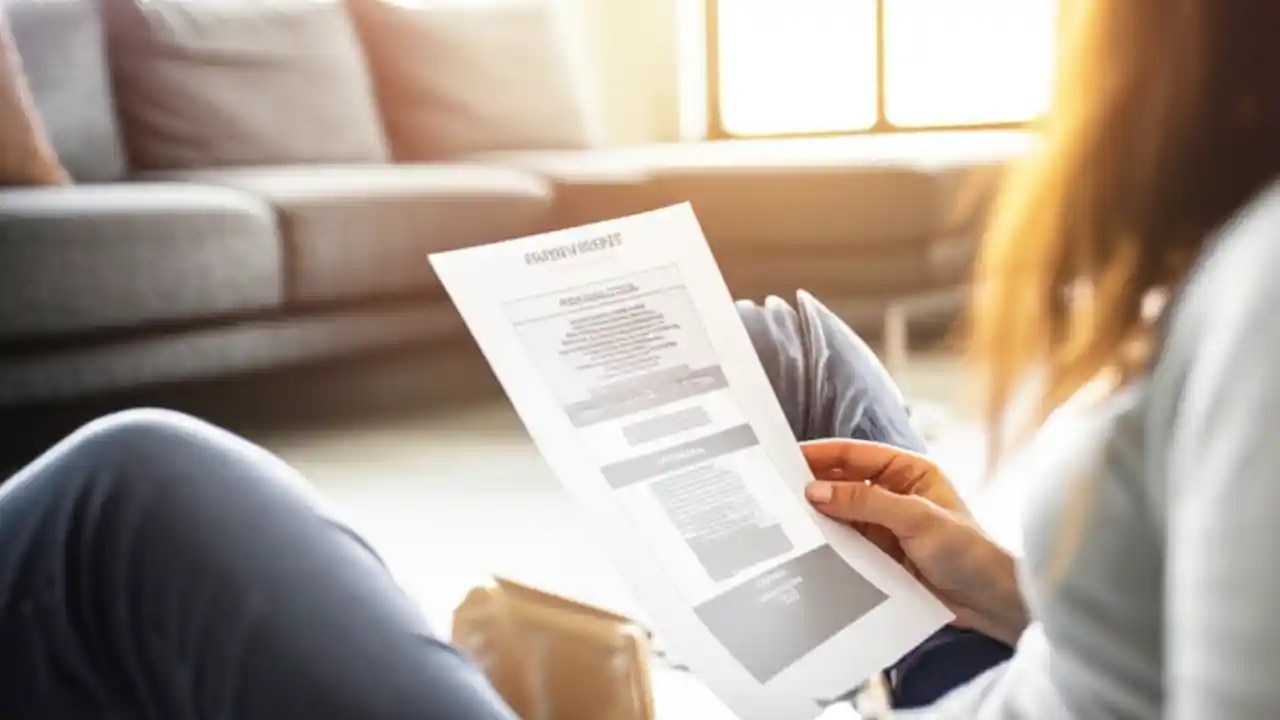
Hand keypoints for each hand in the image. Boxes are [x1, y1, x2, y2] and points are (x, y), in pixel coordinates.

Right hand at [802, 439, 1027, 645]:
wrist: (991, 603)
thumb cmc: (969, 551)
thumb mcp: (917, 519)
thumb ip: (865, 502)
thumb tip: (817, 490)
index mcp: (908, 472)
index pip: (855, 454)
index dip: (821, 454)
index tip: (787, 458)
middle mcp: (893, 494)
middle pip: (843, 483)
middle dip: (813, 485)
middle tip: (775, 490)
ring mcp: (885, 526)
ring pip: (840, 515)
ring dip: (817, 518)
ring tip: (783, 519)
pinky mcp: (880, 556)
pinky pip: (845, 545)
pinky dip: (826, 545)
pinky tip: (805, 547)